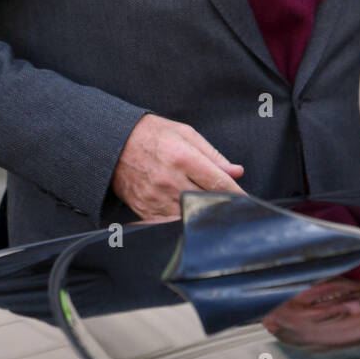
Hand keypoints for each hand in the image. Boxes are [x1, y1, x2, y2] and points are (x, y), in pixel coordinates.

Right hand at [112, 113, 244, 221]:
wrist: (113, 142)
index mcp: (183, 157)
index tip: (247, 201)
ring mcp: (156, 198)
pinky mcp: (145, 210)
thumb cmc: (151, 134)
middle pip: (206, 202)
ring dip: (203, 216)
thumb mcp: (185, 133)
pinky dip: (181, 223)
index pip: (219, 183)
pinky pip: (169, 225)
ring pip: (189, 216)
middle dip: (222, 206)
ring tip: (212, 214)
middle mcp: (170, 180)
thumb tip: (237, 172)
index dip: (237, 194)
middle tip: (233, 210)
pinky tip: (189, 218)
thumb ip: (213, 155)